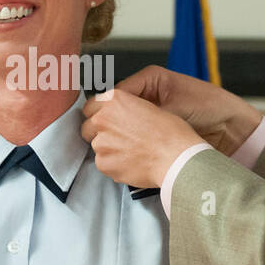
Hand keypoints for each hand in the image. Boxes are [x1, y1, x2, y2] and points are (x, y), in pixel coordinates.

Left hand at [80, 89, 205, 187]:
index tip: (106, 122)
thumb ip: (125, 109)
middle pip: (88, 127)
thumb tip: (117, 117)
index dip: (99, 115)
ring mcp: (101, 142)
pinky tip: (131, 163)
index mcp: (114, 100)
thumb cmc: (171, 133)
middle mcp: (103, 118)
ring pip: (97, 147)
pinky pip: (103, 164)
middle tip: (119, 139)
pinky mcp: (104, 163)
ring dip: (109, 150)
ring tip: (131, 153)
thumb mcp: (148, 107)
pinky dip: (114, 165)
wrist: (177, 157)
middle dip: (100, 133)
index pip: (91, 106)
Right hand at [115, 66, 261, 155]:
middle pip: (115, 108)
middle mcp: (147, 93)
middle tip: (103, 137)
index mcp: (150, 79)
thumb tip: (114, 118)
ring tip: (113, 145)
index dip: (106, 109)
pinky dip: (129, 143)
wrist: (232, 127)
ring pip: (121, 124)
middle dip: (109, 122)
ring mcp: (149, 112)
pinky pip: (134, 136)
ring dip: (118, 134)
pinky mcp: (154, 130)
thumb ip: (144, 112)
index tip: (98, 124)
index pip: (115, 93)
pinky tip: (127, 150)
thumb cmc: (208, 107)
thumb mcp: (173, 105)